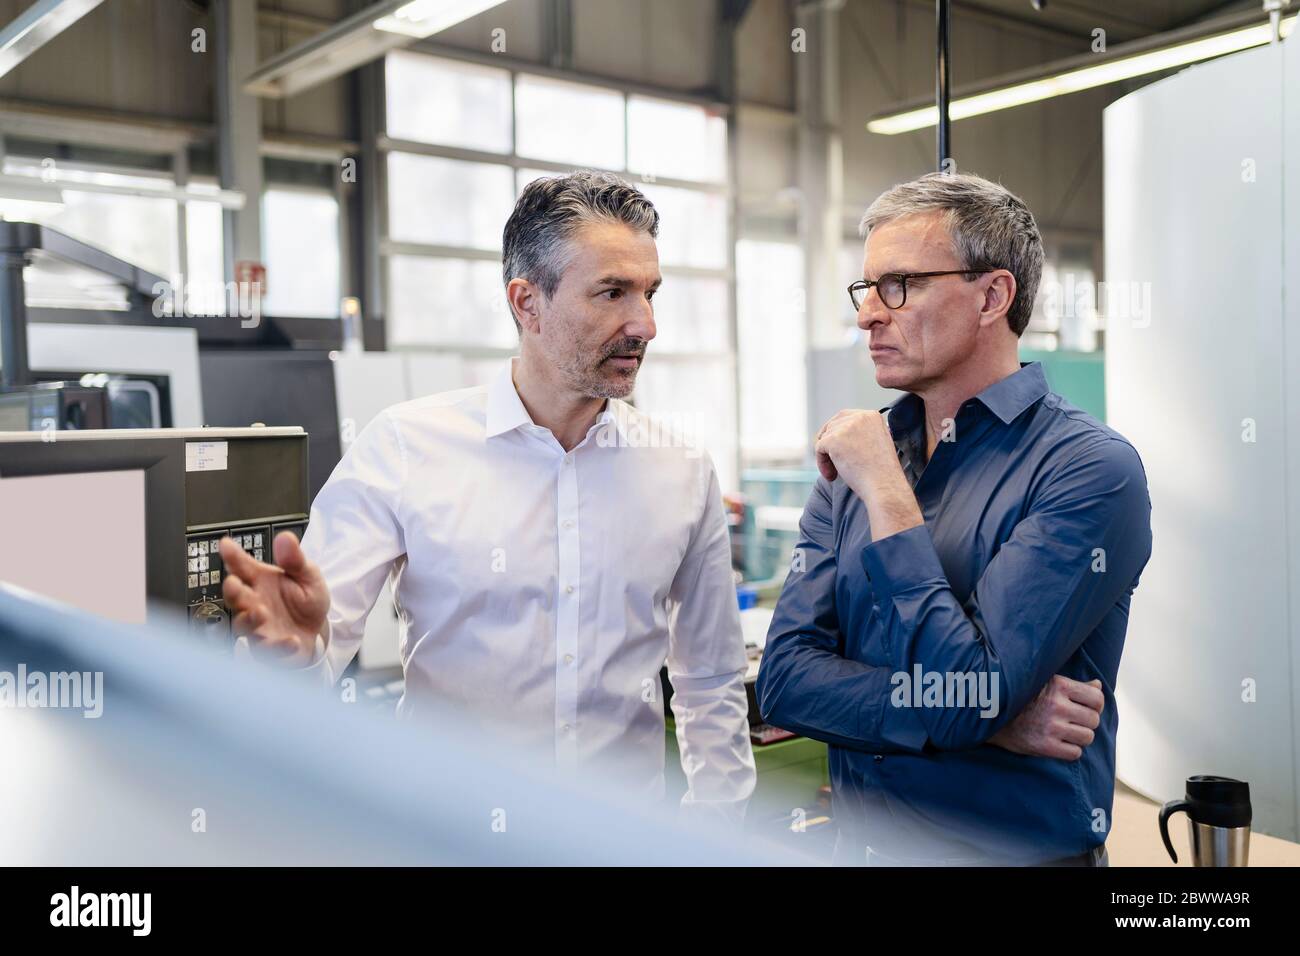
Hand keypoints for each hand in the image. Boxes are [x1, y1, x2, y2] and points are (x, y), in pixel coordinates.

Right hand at [219, 531, 329, 666]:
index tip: (226, 545)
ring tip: (260, 611)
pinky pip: (267, 649)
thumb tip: (286, 538)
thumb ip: (295, 560)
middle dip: (231, 590)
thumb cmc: (305, 601)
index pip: (242, 566)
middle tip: (233, 583)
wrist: (316, 631)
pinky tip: (291, 640)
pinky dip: (278, 646)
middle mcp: (253, 603)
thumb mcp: (308, 576)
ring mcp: (257, 627)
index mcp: (260, 581)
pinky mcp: (267, 648)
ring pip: (243, 625)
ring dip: (249, 619)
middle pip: (235, 597)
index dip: (232, 555)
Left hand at [814, 409, 896, 489]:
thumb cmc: (882, 473)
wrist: (884, 486)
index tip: (841, 452)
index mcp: (872, 416)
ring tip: (836, 473)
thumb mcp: (877, 443)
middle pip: (833, 425)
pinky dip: (822, 463)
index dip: (839, 435)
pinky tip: (832, 476)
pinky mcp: (833, 439)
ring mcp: (846, 427)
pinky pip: (819, 448)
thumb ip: (862, 434)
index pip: (846, 418)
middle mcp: (859, 417)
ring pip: (825, 438)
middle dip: (830, 444)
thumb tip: (842, 436)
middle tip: (834, 463)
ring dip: (827, 457)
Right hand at [988, 675, 1103, 760]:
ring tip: (1066, 733)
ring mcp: (1050, 726)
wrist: (989, 713)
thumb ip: (1074, 685)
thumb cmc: (1022, 697)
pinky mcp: (1044, 746)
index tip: (1087, 708)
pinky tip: (1059, 744)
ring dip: (1079, 737)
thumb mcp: (1046, 683)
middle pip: (1093, 719)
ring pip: (1086, 737)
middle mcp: (1056, 705)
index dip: (1096, 705)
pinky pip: (1074, 753)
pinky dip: (1070, 750)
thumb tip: (1098, 685)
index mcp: (1058, 685)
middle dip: (1086, 722)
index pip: (1096, 698)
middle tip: (1073, 722)